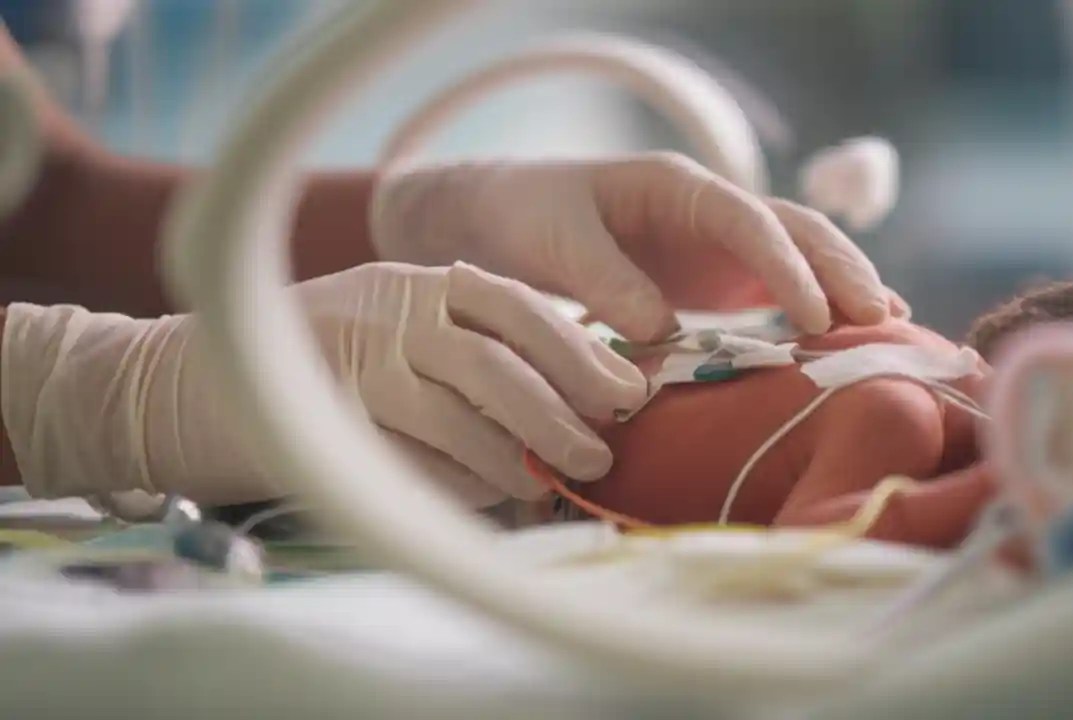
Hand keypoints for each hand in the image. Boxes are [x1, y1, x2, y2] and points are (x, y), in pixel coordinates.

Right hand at [0, 263, 644, 506]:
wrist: (184, 380)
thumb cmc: (314, 360)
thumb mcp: (392, 325)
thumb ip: (466, 346)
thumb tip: (569, 399)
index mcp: (418, 281)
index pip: (517, 306)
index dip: (579, 351)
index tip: (629, 393)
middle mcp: (389, 310)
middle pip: (494, 361)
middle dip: (558, 411)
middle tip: (599, 453)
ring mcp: (351, 360)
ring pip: (455, 414)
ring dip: (511, 458)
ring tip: (545, 484)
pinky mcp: (319, 415)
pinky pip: (407, 458)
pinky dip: (453, 485)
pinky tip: (483, 500)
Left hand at [372, 153, 893, 341]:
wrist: (506, 221)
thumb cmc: (529, 218)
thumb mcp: (558, 243)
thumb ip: (608, 281)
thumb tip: (663, 331)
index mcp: (679, 187)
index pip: (749, 222)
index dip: (788, 267)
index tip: (817, 315)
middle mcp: (713, 210)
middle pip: (795, 231)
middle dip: (842, 271)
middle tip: (881, 320)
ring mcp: (721, 245)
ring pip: (801, 257)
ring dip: (844, 287)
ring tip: (890, 327)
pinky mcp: (719, 279)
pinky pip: (779, 290)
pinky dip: (818, 310)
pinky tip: (850, 340)